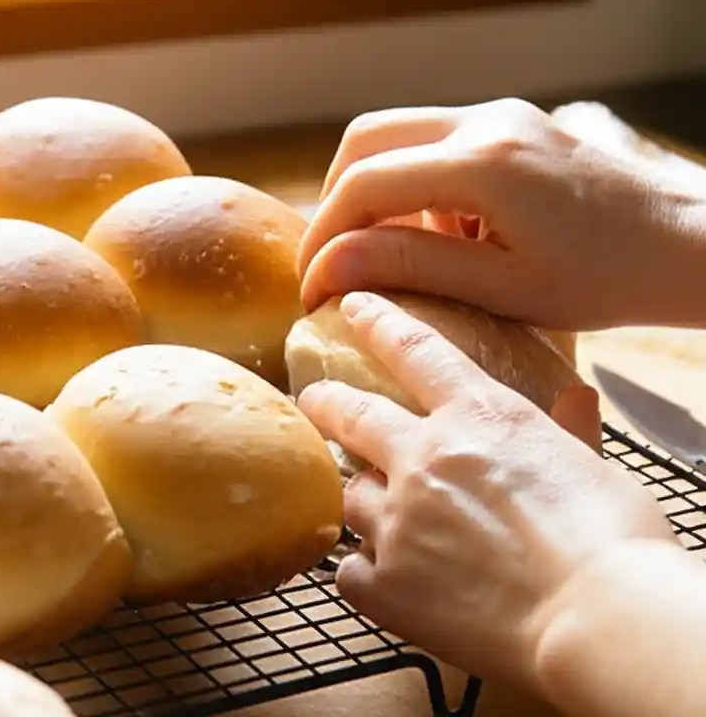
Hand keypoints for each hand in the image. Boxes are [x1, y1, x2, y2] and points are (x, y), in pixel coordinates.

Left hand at [295, 292, 676, 692]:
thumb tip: (577, 398)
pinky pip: (353, 570)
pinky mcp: (383, 583)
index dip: (377, 321)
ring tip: (385, 516)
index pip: (413, 350)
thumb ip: (569, 432)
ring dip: (365, 502)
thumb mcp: (594, 467)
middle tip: (313, 399)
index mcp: (478, 418)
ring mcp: (395, 521)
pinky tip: (392, 581)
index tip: (350, 305)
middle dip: (326, 403)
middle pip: (351, 416)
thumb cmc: (611, 542)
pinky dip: (369, 572)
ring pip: (351, 497)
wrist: (595, 619)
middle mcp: (422, 459)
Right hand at [298, 98, 705, 329]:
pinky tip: (438, 237)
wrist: (687, 241)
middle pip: (365, 140)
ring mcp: (499, 115)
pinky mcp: (510, 123)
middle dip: (336, 203)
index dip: (324, 237)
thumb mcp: (505, 289)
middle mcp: (485, 121)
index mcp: (483, 163)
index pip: (364, 185)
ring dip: (373, 191)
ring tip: (386, 254)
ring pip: (394, 134)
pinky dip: (411, 185)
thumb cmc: (609, 278)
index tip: (311, 289)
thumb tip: (329, 269)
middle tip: (334, 263)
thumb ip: (412, 270)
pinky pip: (432, 141)